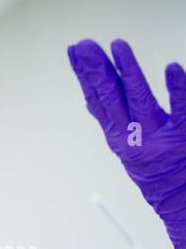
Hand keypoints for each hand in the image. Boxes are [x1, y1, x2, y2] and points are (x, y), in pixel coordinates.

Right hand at [68, 38, 185, 248]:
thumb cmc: (160, 172)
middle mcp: (132, 138)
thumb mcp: (129, 146)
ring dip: (128, 70)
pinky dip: (177, 88)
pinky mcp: (184, 138)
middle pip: (111, 97)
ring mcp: (157, 138)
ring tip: (118, 46)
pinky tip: (172, 68)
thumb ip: (115, 118)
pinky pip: (182, 109)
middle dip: (96, 69)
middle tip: (85, 45)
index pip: (98, 100)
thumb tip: (91, 93)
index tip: (74, 52)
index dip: (85, 75)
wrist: (181, 203)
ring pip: (139, 98)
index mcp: (119, 137)